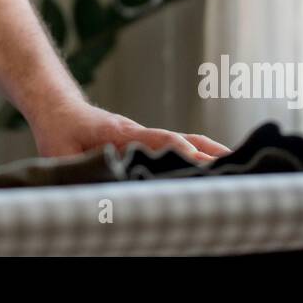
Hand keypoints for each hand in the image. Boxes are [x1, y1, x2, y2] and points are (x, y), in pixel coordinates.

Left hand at [29, 98, 231, 164]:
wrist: (58, 108)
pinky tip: (221, 169)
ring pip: (188, 142)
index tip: (199, 162)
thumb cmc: (59, 133)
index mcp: (122, 134)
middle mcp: (141, 133)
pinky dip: (204, 155)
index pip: (158, 140)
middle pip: (183, 140)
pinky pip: (182, 148)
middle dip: (210, 156)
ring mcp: (147, 138)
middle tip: (239, 173)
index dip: (180, 151)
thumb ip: (76, 171)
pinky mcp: (148, 144)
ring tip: (243, 171)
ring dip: (214, 154)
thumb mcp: (60, 155)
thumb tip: (93, 194)